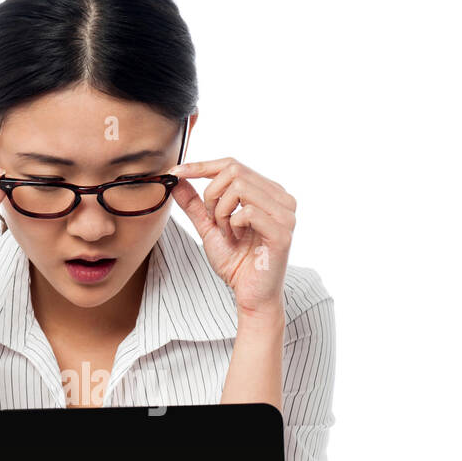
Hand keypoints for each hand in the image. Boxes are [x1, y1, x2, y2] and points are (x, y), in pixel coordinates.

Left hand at [164, 158, 295, 315]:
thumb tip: (178, 179)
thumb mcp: (209, 227)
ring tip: (227, 232)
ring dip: (221, 211)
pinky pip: (248, 212)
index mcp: (268, 192)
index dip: (202, 165)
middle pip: (235, 171)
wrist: (250, 295)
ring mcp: (285, 214)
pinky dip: (232, 225)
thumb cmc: (236, 262)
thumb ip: (196, 204)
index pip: (232, 164)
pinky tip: (237, 239)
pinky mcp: (282, 232)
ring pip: (239, 188)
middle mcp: (281, 198)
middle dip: (212, 195)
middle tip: (212, 220)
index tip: (176, 171)